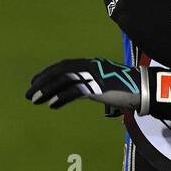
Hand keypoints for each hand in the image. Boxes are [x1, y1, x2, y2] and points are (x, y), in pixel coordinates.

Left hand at [25, 58, 140, 112]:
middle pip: (59, 72)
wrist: (142, 89)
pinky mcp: (97, 87)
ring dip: (46, 90)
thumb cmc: (125, 87)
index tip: (34, 82)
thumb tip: (79, 92)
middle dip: (42, 82)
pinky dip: (61, 98)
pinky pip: (75, 92)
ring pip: (63, 81)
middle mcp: (88, 67)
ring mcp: (93, 76)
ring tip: (34, 100)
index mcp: (89, 64)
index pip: (63, 66)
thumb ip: (90, 84)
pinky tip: (52, 106)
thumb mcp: (104, 82)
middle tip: (28, 93)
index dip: (46, 73)